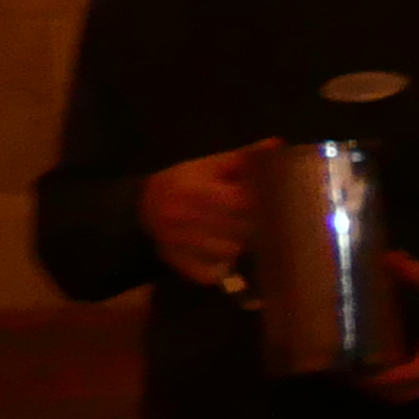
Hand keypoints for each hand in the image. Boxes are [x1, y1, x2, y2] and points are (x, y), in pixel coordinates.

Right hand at [141, 144, 271, 290]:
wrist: (140, 207)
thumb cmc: (183, 182)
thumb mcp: (209, 165)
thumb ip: (243, 158)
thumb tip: (277, 145)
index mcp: (192, 190)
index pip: (240, 202)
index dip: (262, 203)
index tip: (277, 202)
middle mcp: (182, 219)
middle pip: (239, 229)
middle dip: (258, 225)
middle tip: (271, 221)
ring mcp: (179, 245)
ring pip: (232, 252)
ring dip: (244, 245)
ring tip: (247, 235)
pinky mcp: (180, 266)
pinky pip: (216, 273)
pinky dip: (227, 266)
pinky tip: (228, 253)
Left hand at [357, 255, 418, 402]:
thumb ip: (415, 272)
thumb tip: (386, 257)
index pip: (417, 372)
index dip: (390, 378)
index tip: (363, 376)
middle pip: (409, 392)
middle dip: (380, 390)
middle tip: (348, 376)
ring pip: (411, 393)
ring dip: (385, 391)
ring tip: (356, 376)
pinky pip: (414, 386)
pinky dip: (394, 384)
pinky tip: (374, 371)